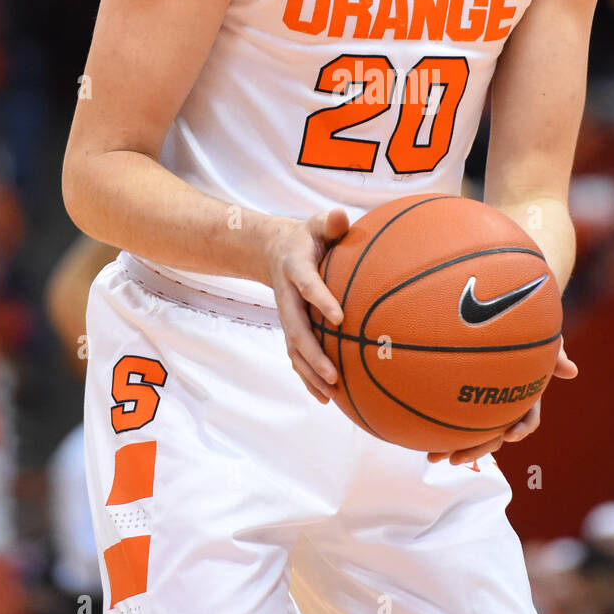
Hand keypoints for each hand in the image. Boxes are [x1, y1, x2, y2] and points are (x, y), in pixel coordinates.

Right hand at [262, 207, 349, 403]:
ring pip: (294, 349)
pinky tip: (325, 398)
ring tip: (331, 394)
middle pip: (296, 329)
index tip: (339, 317)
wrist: (274, 251)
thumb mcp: (316, 224)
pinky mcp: (291, 328)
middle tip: (333, 374)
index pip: (307, 285)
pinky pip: (297, 356)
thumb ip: (329, 222)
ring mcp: (287, 316)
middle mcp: (287, 297)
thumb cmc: (307, 237)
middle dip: (313, 354)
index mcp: (296, 269)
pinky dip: (307, 378)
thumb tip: (340, 215)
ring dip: (309, 373)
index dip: (320, 299)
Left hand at [426, 338, 577, 465]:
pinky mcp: (468, 401)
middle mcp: (507, 407)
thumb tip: (573, 372)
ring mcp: (488, 406)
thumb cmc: (529, 332)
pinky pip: (455, 418)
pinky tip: (421, 436)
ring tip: (433, 458)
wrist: (504, 319)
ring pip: (472, 433)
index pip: (529, 419)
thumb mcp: (546, 341)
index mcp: (527, 397)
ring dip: (453, 447)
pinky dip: (441, 428)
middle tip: (455, 460)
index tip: (510, 434)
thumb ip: (555, 356)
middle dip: (476, 450)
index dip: (521, 429)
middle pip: (494, 436)